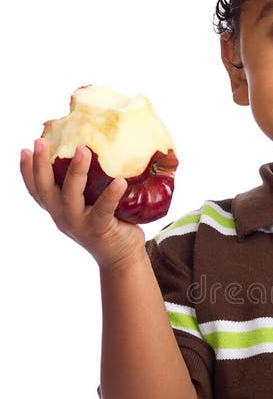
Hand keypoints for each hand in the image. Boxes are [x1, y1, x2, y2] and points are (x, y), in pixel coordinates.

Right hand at [21, 138, 145, 270]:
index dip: (27, 170)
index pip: (36, 189)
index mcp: (58, 209)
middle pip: (45, 189)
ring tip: (83, 150)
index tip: (24, 149)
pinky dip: (110, 195)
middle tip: (40, 141)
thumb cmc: (109, 223)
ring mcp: (78, 224)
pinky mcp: (98, 230)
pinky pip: (103, 210)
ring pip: (70, 196)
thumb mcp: (91, 202)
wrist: (122, 257)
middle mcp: (63, 216)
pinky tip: (120, 182)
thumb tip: (96, 147)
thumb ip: (88, 182)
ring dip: (75, 172)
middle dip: (40, 164)